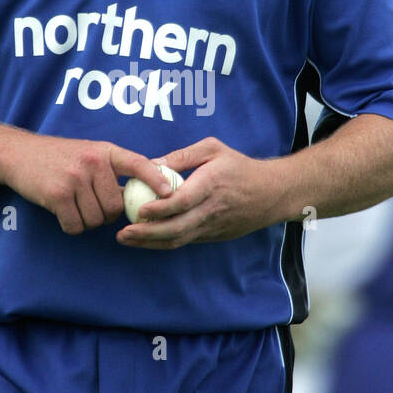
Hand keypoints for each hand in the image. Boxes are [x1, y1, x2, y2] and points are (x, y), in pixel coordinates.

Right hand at [3, 133, 173, 235]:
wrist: (19, 154)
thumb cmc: (59, 157)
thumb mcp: (89, 152)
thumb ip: (113, 169)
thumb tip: (146, 192)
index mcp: (105, 151)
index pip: (138, 163)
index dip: (155, 179)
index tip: (169, 194)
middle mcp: (93, 162)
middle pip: (116, 206)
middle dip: (106, 214)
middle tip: (91, 205)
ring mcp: (75, 178)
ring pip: (96, 219)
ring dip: (87, 221)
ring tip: (74, 205)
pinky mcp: (58, 195)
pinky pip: (76, 225)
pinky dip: (71, 226)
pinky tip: (62, 213)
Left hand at [115, 136, 286, 249]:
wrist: (270, 194)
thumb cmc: (239, 167)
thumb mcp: (213, 149)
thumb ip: (182, 155)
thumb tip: (153, 163)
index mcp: (210, 186)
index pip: (182, 202)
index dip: (160, 209)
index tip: (139, 210)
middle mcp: (210, 211)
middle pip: (176, 228)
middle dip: (146, 234)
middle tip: (122, 233)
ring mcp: (211, 227)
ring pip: (178, 240)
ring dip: (149, 243)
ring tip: (126, 239)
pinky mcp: (212, 236)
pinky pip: (184, 241)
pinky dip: (162, 242)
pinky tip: (144, 239)